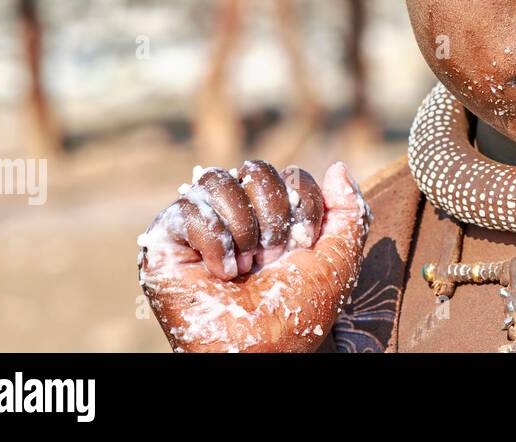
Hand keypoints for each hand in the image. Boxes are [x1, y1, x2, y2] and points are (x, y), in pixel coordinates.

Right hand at [137, 160, 371, 352]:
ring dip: (242, 229)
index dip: (304, 211)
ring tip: (245, 267)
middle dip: (273, 219)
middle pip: (256, 171)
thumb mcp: (338, 258)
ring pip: (218, 180)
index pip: (292, 176)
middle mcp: (237, 213)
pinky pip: (188, 208)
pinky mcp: (166, 239)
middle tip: (271, 258)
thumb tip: (337, 167)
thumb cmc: (298, 310)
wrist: (261, 348)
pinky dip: (213, 241)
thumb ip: (349, 211)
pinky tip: (222, 272)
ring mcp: (200, 223)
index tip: (301, 250)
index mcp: (274, 214)